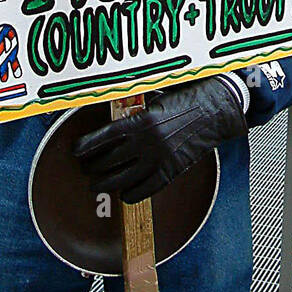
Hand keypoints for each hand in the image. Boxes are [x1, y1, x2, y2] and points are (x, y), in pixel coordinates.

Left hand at [73, 76, 247, 203]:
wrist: (215, 109)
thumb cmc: (185, 98)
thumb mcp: (154, 97)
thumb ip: (132, 108)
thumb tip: (108, 115)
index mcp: (140, 121)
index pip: (102, 138)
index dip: (84, 147)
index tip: (76, 151)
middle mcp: (147, 143)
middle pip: (107, 162)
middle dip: (91, 167)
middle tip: (86, 168)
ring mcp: (159, 160)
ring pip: (121, 180)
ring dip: (104, 184)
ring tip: (97, 183)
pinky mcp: (171, 172)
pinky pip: (144, 190)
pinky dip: (130, 194)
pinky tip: (124, 191)